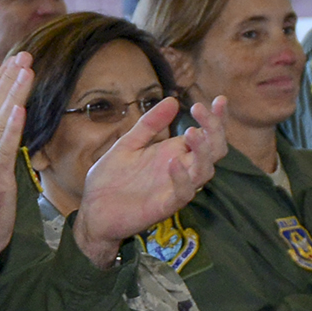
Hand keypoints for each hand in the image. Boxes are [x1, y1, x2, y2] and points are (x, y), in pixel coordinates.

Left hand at [73, 96, 224, 265]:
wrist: (92, 211)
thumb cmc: (111, 179)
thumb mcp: (128, 144)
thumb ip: (149, 124)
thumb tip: (173, 100)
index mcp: (174, 152)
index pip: (206, 135)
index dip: (216, 119)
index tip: (219, 99)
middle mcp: (181, 169)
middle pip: (214, 150)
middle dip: (214, 129)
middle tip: (200, 109)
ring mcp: (175, 188)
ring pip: (204, 171)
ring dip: (202, 151)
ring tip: (191, 132)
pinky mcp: (165, 206)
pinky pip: (183, 193)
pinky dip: (181, 178)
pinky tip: (173, 162)